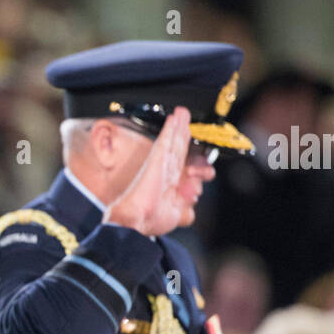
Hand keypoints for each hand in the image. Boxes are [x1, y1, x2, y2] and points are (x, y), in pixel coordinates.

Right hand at [105, 107, 189, 235]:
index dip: (184, 145)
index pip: (179, 159)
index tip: (187, 134)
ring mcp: (160, 165)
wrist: (139, 221)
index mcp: (169, 182)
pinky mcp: (156, 161)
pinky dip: (170, 130)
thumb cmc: (152, 220)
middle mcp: (165, 171)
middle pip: (177, 146)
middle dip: (181, 130)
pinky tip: (174, 120)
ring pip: (172, 141)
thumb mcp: (177, 214)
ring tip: (182, 112)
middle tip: (184, 115)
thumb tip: (194, 198)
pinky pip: (164, 143)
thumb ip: (185, 205)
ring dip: (178, 126)